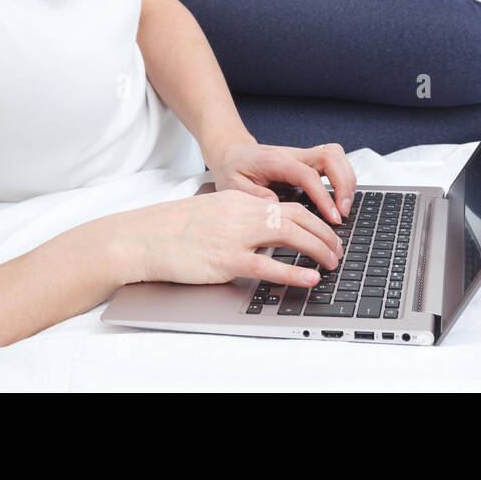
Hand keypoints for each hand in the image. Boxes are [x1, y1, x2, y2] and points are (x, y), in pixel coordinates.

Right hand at [118, 189, 344, 285]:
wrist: (142, 237)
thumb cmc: (171, 230)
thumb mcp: (212, 213)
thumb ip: (238, 218)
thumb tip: (261, 231)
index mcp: (239, 201)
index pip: (287, 205)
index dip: (313, 219)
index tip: (325, 231)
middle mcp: (242, 213)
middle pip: (297, 215)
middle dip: (324, 232)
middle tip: (338, 248)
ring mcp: (235, 236)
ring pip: (290, 234)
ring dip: (318, 248)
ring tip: (332, 262)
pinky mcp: (226, 260)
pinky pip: (269, 265)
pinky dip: (295, 271)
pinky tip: (310, 278)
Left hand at [208, 140, 356, 224]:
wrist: (233, 153)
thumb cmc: (233, 170)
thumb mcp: (233, 186)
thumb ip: (254, 196)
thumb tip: (277, 207)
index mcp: (276, 161)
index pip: (308, 175)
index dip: (323, 196)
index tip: (333, 217)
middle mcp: (294, 154)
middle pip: (330, 156)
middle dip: (344, 184)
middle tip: (344, 212)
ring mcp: (303, 156)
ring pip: (336, 156)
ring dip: (347, 179)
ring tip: (345, 207)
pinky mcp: (308, 161)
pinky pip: (333, 162)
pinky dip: (343, 178)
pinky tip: (340, 198)